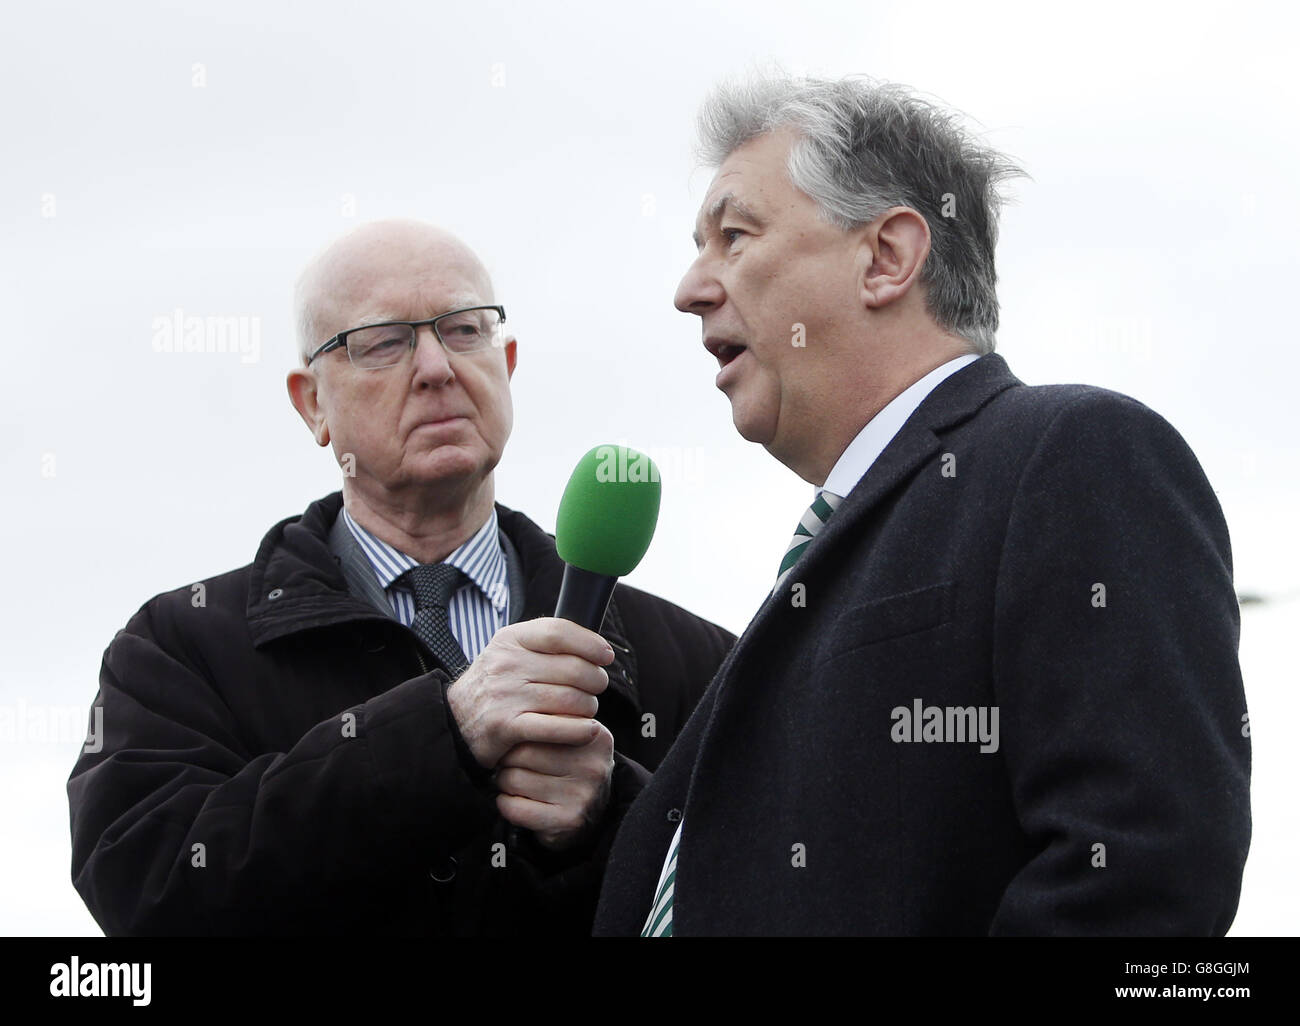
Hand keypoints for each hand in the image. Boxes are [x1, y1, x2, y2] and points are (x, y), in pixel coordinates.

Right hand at [444, 618, 613, 768]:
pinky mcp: (506, 727)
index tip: (605, 655)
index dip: (590, 643)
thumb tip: (593, 645)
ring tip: (586, 710)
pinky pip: (558, 728)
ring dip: (588, 707)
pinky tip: (587, 730)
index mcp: (510, 640)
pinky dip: (580, 730)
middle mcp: (506, 664)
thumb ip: (544, 644)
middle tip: (596, 688)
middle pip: (573, 669)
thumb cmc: (494, 686)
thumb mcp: (508, 653)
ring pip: (570, 699)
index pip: (559, 632)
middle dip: (595, 680)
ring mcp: (505, 696)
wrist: (452, 721)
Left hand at [494, 726, 614, 850]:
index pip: (538, 724)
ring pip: (513, 780)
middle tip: (510, 764)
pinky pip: (514, 808)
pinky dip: (505, 804)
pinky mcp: (568, 820)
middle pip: (521, 753)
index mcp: (594, 735)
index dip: (519, 734)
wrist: (591, 814)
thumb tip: (507, 718)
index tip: (519, 740)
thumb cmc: (568, 766)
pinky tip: (516, 801)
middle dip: (507, 760)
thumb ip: (548, 721)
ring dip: (504, 782)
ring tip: (514, 781)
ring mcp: (583, 795)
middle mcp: (592, 765)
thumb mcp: (569, 737)